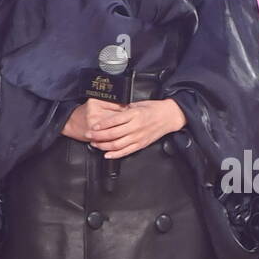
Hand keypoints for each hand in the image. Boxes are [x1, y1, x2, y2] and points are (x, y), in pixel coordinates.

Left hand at [61, 96, 186, 155]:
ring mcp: (138, 137)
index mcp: (134, 114)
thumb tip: (111, 111)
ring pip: (117, 144)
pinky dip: (115, 154)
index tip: (93, 125)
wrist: (169, 116)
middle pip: (113, 134)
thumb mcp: (138, 104)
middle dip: (98, 135)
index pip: (114, 121)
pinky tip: (107, 154)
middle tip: (89, 135)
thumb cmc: (154, 109)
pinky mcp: (141, 144)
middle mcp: (136, 126)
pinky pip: (126, 151)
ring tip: (95, 144)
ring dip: (104, 145)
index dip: (101, 124)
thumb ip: (124, 109)